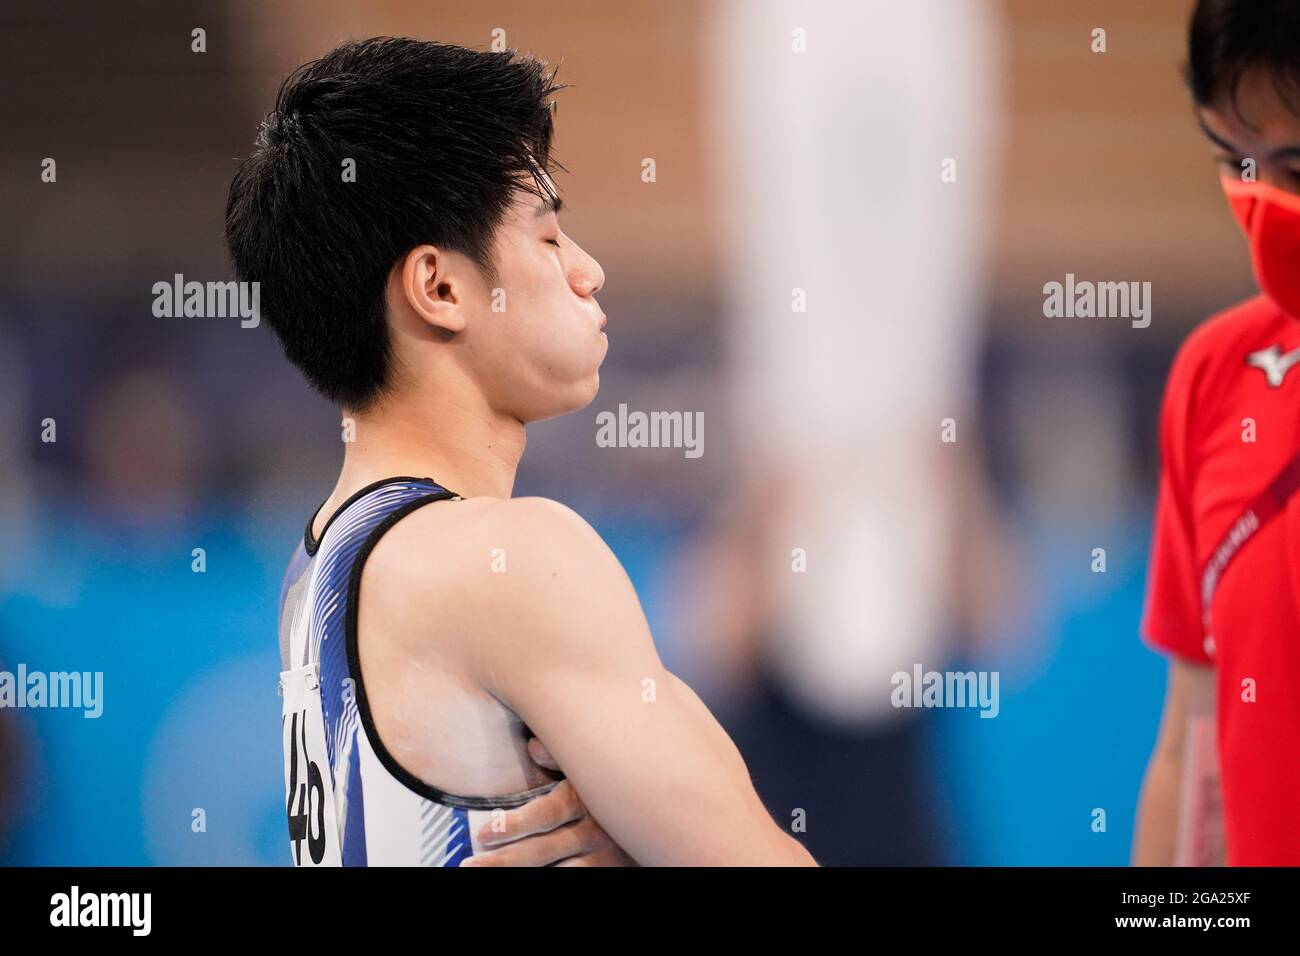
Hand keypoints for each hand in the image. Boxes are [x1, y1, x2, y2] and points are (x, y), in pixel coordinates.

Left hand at [461, 737, 637, 866]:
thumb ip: (567, 754)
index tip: (483, 834)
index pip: (546, 814)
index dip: (513, 825)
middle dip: (505, 859)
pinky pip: (583, 879)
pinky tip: (534, 882)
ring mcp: (607, 854)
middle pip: (544, 850)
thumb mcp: (601, 757)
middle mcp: (597, 828)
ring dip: (524, 875)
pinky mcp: (617, 868)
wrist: (679, 804)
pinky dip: (557, 881)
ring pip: (561, 872)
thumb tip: (533, 746)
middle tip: (470, 865)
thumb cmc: (632, 771)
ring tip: (489, 875)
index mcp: (588, 796)